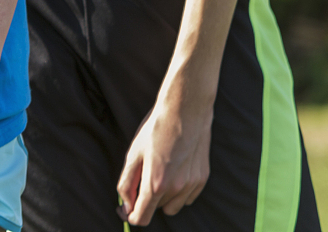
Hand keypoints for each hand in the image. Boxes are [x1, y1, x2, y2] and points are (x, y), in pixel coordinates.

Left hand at [117, 92, 211, 224]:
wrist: (185, 109)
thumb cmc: (156, 129)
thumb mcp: (133, 153)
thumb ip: (127, 183)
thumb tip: (126, 204)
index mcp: (155, 184)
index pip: (142, 218)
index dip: (130, 216)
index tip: (124, 208)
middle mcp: (176, 189)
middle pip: (156, 210)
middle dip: (146, 199)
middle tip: (142, 175)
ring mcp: (192, 185)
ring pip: (172, 206)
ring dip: (163, 197)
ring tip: (160, 171)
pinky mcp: (203, 178)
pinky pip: (187, 197)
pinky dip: (179, 191)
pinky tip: (174, 169)